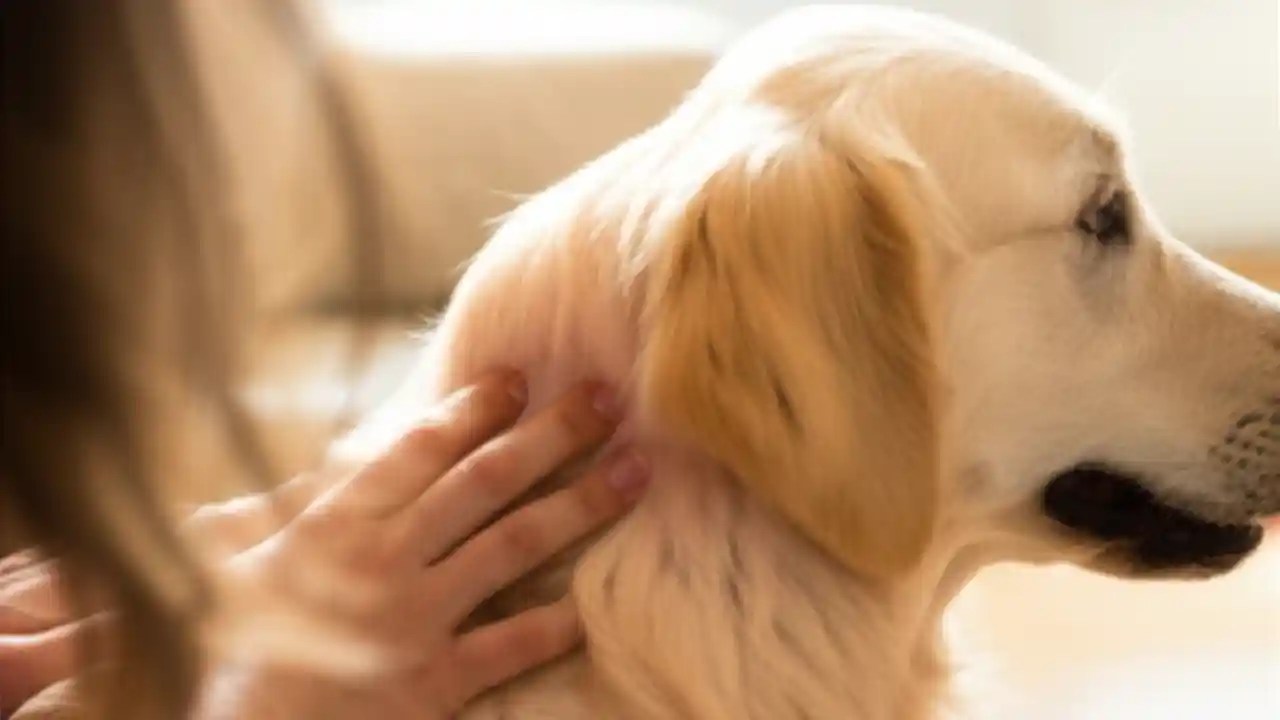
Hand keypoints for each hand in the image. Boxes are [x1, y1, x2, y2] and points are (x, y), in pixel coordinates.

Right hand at [1, 373, 648, 718]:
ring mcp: (414, 619)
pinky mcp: (433, 683)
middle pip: (485, 481)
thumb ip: (268, 517)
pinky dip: (554, 626)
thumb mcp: (233, 569)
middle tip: (606, 399)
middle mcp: (384, 558)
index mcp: (337, 522)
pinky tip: (594, 604)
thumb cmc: (232, 650)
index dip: (473, 408)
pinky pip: (509, 647)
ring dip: (581, 505)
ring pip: (514, 546)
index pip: (419, 448)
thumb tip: (289, 482)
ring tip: (634, 474)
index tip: (518, 376)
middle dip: (552, 434)